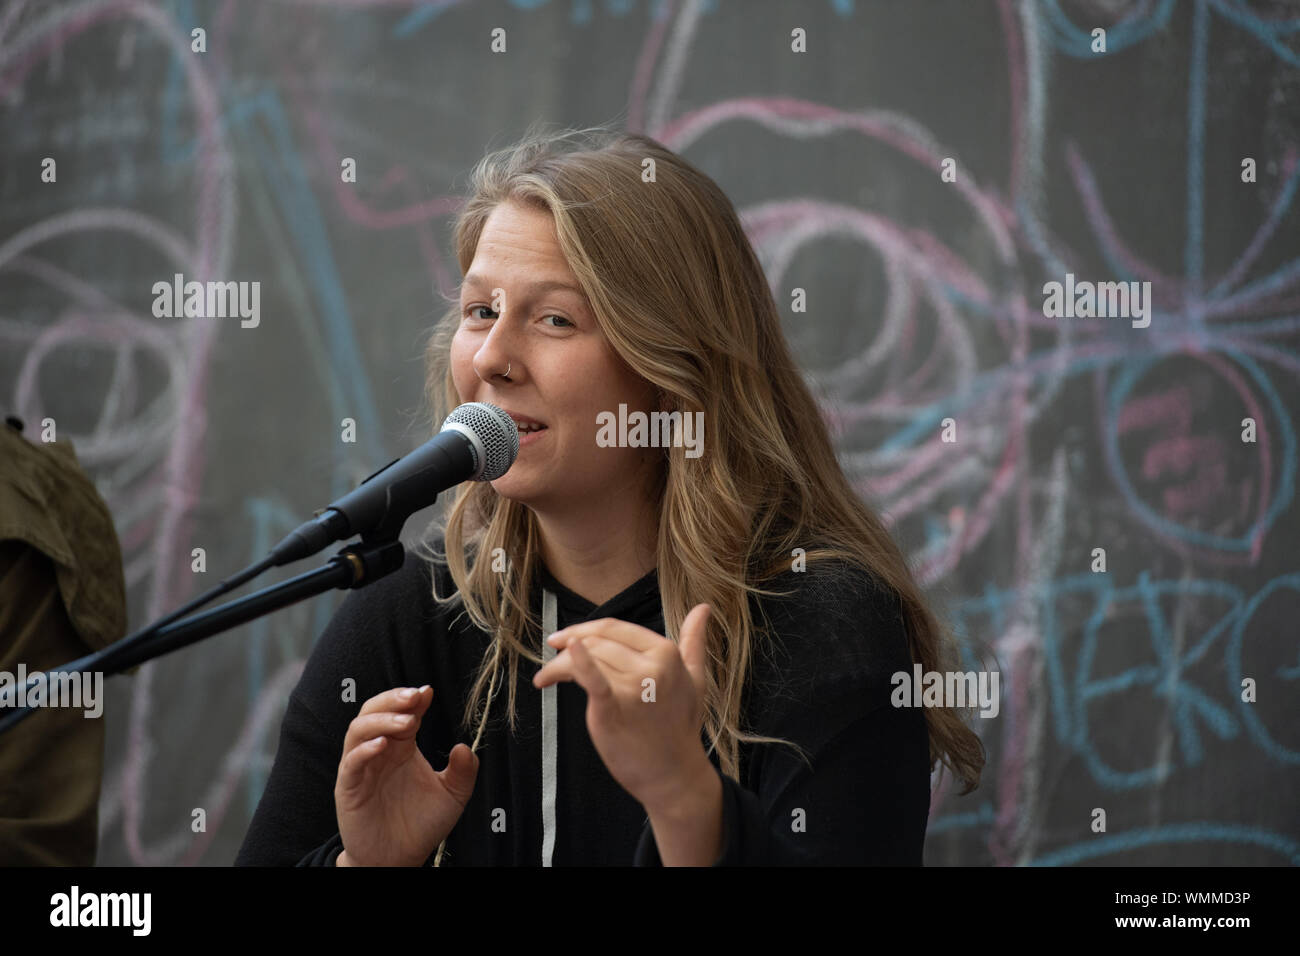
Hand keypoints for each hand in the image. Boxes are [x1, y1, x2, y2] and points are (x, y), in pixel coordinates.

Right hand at [334, 686, 478, 865]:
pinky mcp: (349, 788)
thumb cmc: (420, 825)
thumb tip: (464, 746)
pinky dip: (364, 749)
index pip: (403, 712)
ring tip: (406, 720)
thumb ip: (463, 771)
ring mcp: (361, 768)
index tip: (428, 692)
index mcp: (402, 747)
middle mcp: (380, 752)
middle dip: (393, 699)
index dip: (413, 699)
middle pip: (375, 711)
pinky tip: (383, 745)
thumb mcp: (452, 796)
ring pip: (359, 730)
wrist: (398, 859)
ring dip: (381, 719)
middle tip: (414, 696)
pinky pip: (351, 762)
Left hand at [533, 604, 713, 813]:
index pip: (616, 628)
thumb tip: (704, 607)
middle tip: (552, 651)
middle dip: (569, 643)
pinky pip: (592, 679)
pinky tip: (565, 653)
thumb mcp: (694, 678)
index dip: (586, 629)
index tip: (567, 638)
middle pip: (597, 641)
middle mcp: (652, 665)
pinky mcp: (613, 709)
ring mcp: (633, 687)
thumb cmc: (680, 727)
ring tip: (547, 677)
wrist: (673, 775)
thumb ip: (695, 641)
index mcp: (667, 653)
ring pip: (587, 658)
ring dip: (558, 664)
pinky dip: (577, 663)